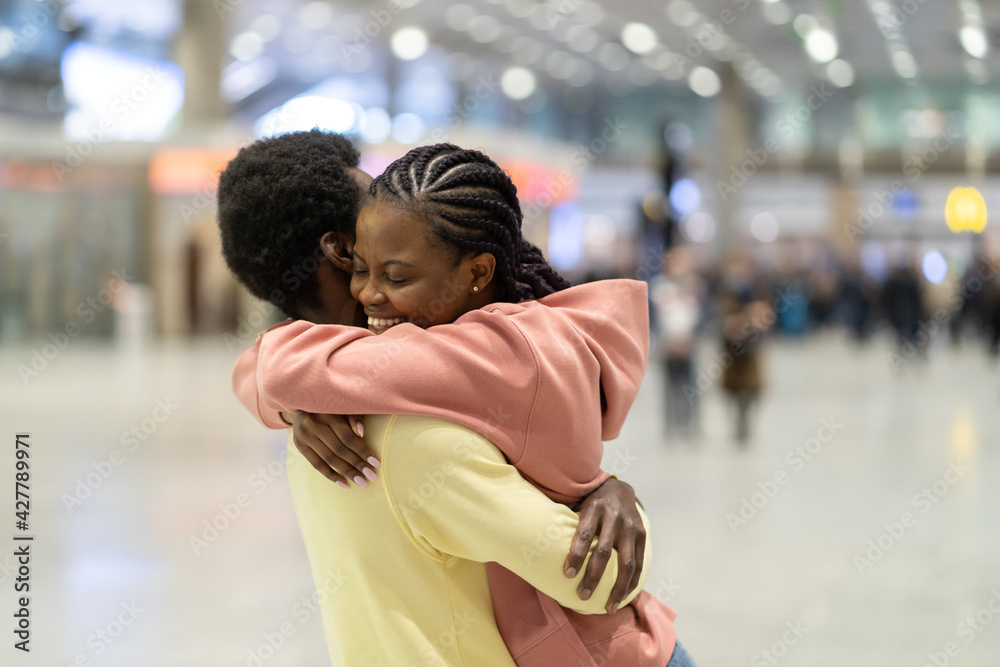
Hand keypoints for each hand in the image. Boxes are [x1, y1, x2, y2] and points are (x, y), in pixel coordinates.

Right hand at [286, 412, 378, 488]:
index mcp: (327, 413)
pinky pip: (316, 464)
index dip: (363, 451)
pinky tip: (345, 484)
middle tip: (372, 476)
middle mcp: (314, 424)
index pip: (347, 437)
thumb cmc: (331, 405)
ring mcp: (304, 436)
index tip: (376, 463)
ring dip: (347, 472)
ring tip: (362, 482)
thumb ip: (354, 416)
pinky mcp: (299, 445)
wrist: (302, 402)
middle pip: (339, 450)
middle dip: (357, 465)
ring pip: (329, 459)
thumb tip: (361, 433)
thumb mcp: (343, 405)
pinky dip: (331, 475)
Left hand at [564, 477, 644, 613]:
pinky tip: (623, 596)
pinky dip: (632, 581)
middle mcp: (614, 518)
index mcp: (594, 509)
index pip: (583, 534)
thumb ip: (570, 526)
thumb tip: (548, 553)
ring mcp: (630, 527)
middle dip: (593, 577)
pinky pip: (638, 562)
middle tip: (582, 596)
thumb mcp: (580, 506)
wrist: (620, 489)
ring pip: (626, 562)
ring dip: (617, 588)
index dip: (576, 554)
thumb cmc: (593, 504)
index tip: (567, 574)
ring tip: (608, 607)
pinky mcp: (642, 535)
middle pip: (604, 552)